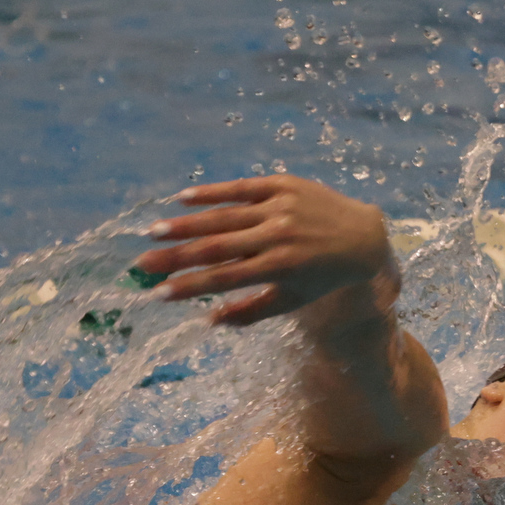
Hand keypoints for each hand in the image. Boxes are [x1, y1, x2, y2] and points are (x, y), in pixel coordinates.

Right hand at [134, 175, 395, 326]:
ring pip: (224, 216)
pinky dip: (211, 193)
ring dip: (185, 224)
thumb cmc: (322, 277)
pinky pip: (240, 188)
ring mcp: (280, 207)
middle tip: (142, 264)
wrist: (362, 236)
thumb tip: (210, 320)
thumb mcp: (293, 300)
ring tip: (153, 232)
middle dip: (176, 257)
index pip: (225, 279)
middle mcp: (278, 236)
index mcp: (281, 268)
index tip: (159, 293)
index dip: (191, 287)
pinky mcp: (282, 184)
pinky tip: (181, 198)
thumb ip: (252, 311)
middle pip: (217, 247)